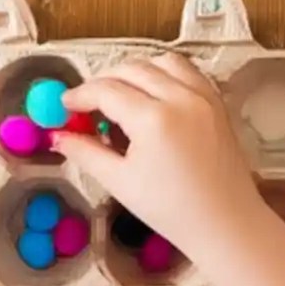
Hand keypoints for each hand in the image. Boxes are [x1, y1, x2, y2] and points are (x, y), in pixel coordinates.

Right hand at [52, 53, 267, 254]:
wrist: (226, 223)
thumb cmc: (171, 210)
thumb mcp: (120, 182)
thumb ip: (86, 152)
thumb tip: (58, 136)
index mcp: (154, 119)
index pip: (106, 90)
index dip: (79, 95)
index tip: (64, 106)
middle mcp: (181, 97)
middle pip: (131, 69)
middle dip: (104, 81)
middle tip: (87, 104)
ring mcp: (203, 96)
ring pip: (162, 62)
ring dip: (136, 71)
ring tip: (122, 96)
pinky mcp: (217, 102)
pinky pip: (187, 72)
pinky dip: (165, 74)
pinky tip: (153, 97)